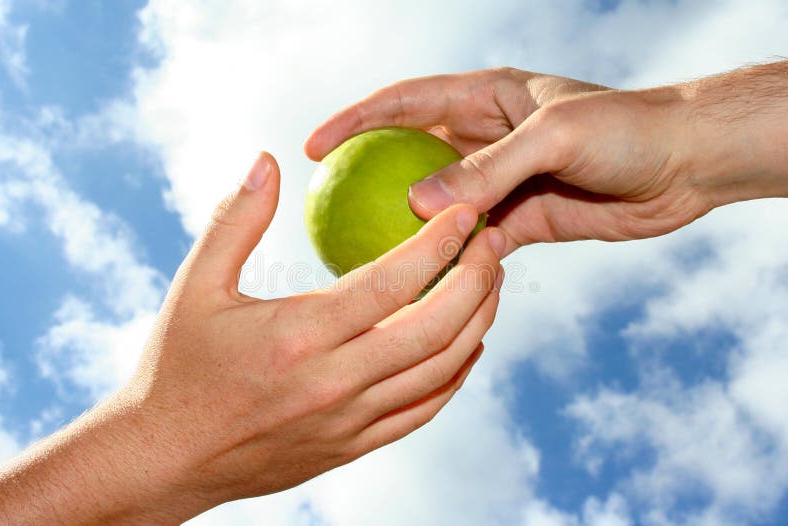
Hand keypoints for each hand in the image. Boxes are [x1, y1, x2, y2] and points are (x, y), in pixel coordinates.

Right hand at [0, 152, 504, 524]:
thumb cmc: (176, 366)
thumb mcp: (194, 285)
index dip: (439, 242)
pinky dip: (456, 374)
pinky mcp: (353, 446)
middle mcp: (334, 383)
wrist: (166, 457)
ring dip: (478, 322)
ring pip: (441, 371)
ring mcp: (349, 422)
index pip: (392, 281)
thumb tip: (268, 160)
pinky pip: (424, 410)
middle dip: (478, 279)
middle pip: (436, 328)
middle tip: (494, 240)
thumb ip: (236, 220)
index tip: (465, 209)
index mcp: (299, 336)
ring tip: (491, 282)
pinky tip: (468, 343)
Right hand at [306, 64, 787, 250]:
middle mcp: (486, 139)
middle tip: (328, 214)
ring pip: (440, 209)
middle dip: (370, 181)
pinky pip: (472, 243)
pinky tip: (427, 282)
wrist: (686, 164)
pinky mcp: (521, 220)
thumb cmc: (625, 130)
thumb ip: (488, 169)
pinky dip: (451, 260)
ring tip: (368, 259)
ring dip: (409, 231)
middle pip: (412, 157)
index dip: (354, 122)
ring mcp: (501, 182)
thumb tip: (417, 203)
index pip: (405, 104)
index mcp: (486, 99)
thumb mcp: (553, 137)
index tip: (314, 149)